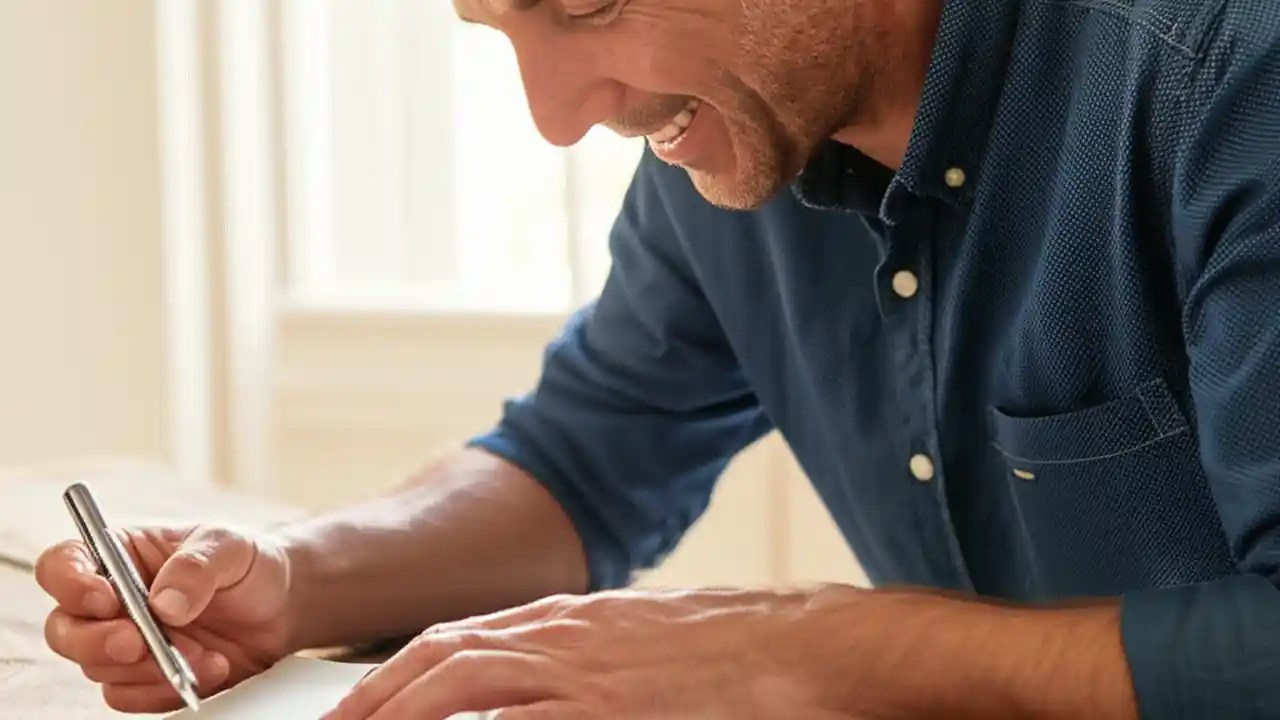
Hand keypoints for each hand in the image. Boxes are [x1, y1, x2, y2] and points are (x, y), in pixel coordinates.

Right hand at [35, 525, 295, 712]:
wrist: (282, 607)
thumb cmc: (250, 563)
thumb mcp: (230, 546)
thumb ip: (196, 566)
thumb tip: (164, 604)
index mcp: (120, 554)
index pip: (63, 565)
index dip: (70, 584)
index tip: (105, 599)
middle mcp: (112, 600)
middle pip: (65, 629)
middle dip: (96, 642)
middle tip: (139, 643)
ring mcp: (125, 641)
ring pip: (97, 668)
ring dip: (147, 668)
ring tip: (202, 653)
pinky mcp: (145, 678)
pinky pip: (129, 696)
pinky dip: (165, 689)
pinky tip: (210, 669)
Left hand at [322, 586, 865, 719]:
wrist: (799, 648)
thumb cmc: (723, 649)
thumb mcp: (635, 640)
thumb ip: (576, 656)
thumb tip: (521, 692)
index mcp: (566, 620)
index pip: (454, 638)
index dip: (393, 675)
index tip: (355, 709)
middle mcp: (562, 637)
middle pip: (441, 656)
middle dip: (374, 698)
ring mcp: (585, 673)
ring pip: (464, 682)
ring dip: (401, 713)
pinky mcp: (612, 710)